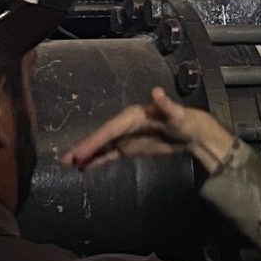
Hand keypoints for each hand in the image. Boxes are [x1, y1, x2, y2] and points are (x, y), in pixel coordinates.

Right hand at [62, 87, 235, 174]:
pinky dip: (98, 161)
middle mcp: (126, 125)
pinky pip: (110, 155)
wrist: (194, 134)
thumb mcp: (178, 113)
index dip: (95, 141)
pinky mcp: (130, 148)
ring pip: (102, 148)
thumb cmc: (186, 120)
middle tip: (65, 161)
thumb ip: (166, 105)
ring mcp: (127, 137)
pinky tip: (86, 168)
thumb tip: (156, 92)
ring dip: (87, 156)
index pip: (110, 129)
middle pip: (101, 138)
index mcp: (133, 116)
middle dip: (84, 149)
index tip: (81, 153)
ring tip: (69, 166)